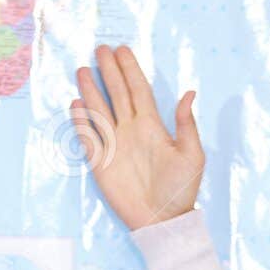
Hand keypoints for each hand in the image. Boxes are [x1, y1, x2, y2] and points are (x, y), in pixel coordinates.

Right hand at [71, 44, 204, 231]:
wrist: (162, 221)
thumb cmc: (181, 190)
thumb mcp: (192, 155)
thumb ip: (187, 124)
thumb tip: (189, 93)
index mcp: (152, 126)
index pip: (139, 90)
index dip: (130, 70)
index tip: (122, 50)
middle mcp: (131, 130)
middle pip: (117, 94)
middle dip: (109, 71)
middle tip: (100, 49)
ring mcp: (115, 145)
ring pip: (100, 111)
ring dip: (91, 90)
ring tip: (82, 70)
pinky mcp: (101, 163)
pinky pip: (88, 137)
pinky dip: (81, 121)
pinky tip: (76, 104)